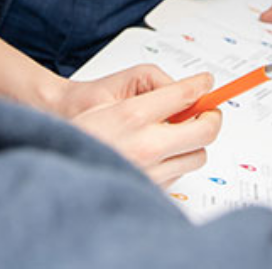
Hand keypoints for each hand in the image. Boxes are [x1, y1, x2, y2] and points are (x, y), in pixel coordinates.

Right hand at [61, 69, 222, 186]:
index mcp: (133, 116)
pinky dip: (177, 161)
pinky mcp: (151, 189)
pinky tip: (161, 152)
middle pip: (205, 130)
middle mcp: (146, 146)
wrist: (59, 158)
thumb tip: (184, 93)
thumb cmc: (80, 127)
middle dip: (211, 117)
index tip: (207, 83)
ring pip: (197, 155)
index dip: (202, 86)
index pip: (184, 95)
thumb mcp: (112, 98)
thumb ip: (151, 91)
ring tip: (178, 132)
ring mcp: (150, 171)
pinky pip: (180, 174)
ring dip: (194, 142)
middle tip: (205, 110)